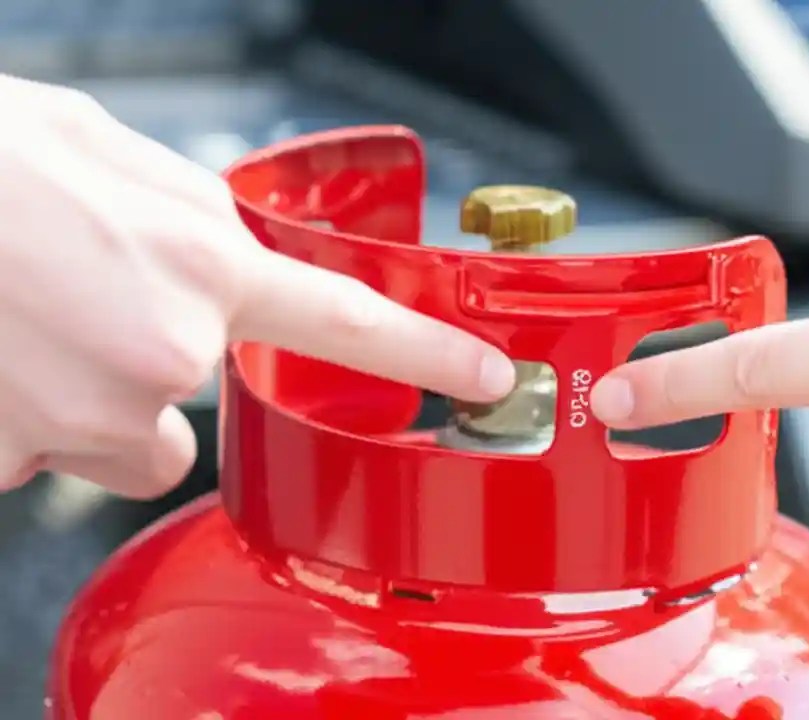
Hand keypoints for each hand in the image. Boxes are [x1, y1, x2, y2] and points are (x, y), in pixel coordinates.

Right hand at [0, 75, 514, 497]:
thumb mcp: (115, 156)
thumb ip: (197, 217)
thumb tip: (233, 251)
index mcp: (201, 264)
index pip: (349, 327)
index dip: (430, 357)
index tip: (484, 380)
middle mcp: (160, 353)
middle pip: (187, 416)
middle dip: (142, 381)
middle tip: (67, 310)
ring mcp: (82, 416)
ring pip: (111, 443)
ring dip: (72, 406)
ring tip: (13, 329)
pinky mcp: (9, 458)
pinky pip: (32, 457)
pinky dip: (9, 419)